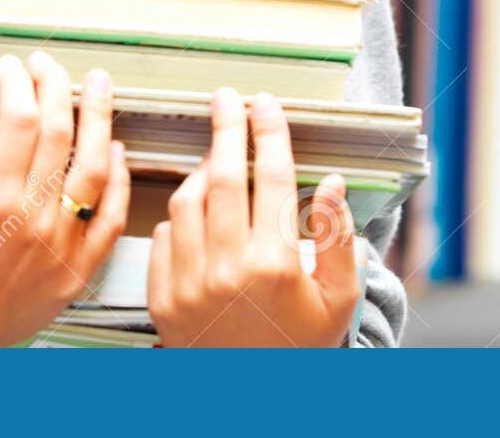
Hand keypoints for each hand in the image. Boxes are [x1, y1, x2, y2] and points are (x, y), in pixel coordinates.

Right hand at [0, 50, 129, 345]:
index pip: (18, 120)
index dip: (18, 82)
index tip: (11, 67)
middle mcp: (32, 223)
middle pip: (58, 134)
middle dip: (56, 87)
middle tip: (48, 65)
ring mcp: (61, 248)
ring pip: (94, 167)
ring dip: (99, 118)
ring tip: (98, 86)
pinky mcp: (76, 272)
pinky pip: (110, 219)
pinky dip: (117, 181)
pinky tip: (115, 152)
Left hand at [146, 88, 360, 347]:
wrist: (251, 402)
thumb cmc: (299, 349)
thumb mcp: (337, 301)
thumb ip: (338, 239)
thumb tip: (331, 183)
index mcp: (277, 265)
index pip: (273, 177)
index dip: (270, 132)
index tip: (266, 104)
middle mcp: (228, 270)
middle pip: (225, 176)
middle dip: (227, 127)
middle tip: (227, 98)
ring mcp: (189, 284)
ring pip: (186, 201)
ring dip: (201, 170)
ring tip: (218, 157)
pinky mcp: (162, 299)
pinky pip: (162, 237)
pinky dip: (178, 216)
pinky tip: (196, 210)